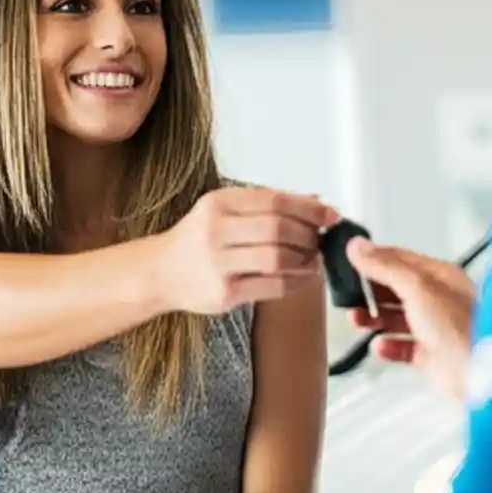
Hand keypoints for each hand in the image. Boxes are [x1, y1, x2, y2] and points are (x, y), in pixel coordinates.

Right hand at [155, 187, 338, 315]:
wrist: (160, 272)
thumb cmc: (198, 239)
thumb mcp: (224, 210)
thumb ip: (267, 204)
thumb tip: (315, 199)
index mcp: (218, 203)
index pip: (274, 200)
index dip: (309, 207)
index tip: (331, 214)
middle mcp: (215, 230)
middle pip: (278, 229)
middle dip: (309, 235)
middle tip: (321, 239)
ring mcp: (218, 264)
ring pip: (277, 258)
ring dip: (306, 259)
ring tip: (314, 258)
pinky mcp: (224, 293)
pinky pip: (273, 286)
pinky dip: (297, 281)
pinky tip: (304, 277)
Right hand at [345, 237, 475, 399]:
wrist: (479, 372)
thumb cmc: (460, 326)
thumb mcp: (417, 287)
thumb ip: (385, 267)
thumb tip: (358, 247)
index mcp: (440, 276)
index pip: (400, 259)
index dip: (374, 258)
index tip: (350, 260)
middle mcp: (438, 299)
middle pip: (396, 288)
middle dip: (370, 291)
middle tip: (348, 294)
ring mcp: (435, 327)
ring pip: (396, 318)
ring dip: (374, 318)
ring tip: (357, 319)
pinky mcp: (431, 354)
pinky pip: (403, 346)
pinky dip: (389, 346)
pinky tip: (380, 345)